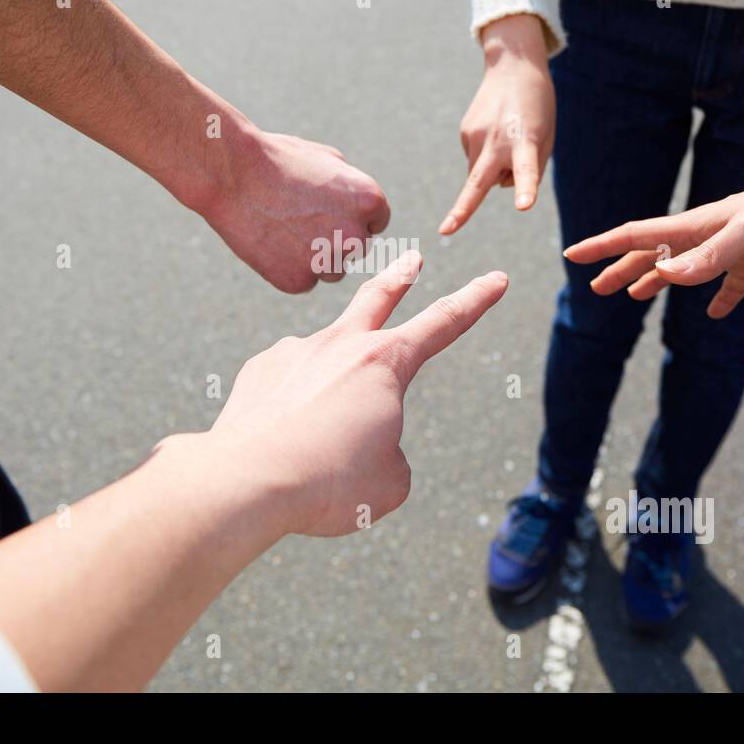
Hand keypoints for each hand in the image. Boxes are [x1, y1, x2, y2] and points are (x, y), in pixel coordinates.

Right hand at [200, 127, 390, 293]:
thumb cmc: (278, 160)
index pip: (376, 222)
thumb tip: (362, 209)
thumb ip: (353, 186)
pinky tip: (270, 243)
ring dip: (315, 257)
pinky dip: (289, 268)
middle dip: (335, 237)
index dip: (349, 214)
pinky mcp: (299, 281)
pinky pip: (303, 281)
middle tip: (299, 218)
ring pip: (332, 270)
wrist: (233, 174)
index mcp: (370, 202)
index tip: (324, 205)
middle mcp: (355, 236)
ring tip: (283, 229)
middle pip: (356, 248)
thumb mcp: (328, 159)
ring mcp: (327, 262)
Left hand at [206, 251, 507, 535]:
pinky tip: (281, 438)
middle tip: (412, 260)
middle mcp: (340, 344)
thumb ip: (387, 455)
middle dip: (401, 277)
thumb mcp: (388, 483)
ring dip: (331, 387)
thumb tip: (357, 438)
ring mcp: (295, 352)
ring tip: (321, 437)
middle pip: (378, 297)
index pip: (444, 322)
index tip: (496, 278)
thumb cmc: (330, 482)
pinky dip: (292, 410)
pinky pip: (287, 387)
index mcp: (386, 363)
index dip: (475, 301)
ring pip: (325, 360)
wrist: (247, 479)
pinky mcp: (258, 371)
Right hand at [440, 14, 554, 234]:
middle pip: (477, 183)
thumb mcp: (547, 137)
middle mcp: (497, 141)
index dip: (525, 188)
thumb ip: (531, 169)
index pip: (527, 170)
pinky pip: (477, 158)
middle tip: (444, 232)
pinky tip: (494, 131)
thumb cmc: (538, 107)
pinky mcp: (465, 133)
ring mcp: (476, 136)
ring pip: (481, 173)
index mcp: (525, 141)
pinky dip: (486, 153)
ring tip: (507, 137)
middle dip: (461, 209)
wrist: (513, 66)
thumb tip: (498, 188)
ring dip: (492, 168)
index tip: (523, 205)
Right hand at [563, 142, 743, 317]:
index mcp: (699, 226)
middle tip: (595, 290)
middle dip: (621, 270)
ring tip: (634, 297)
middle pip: (654, 254)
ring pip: (683, 268)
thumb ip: (708, 256)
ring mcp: (733, 248)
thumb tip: (666, 276)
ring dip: (657, 281)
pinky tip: (715, 314)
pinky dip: (719, 300)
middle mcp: (709, 235)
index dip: (604, 247)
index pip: (639, 235)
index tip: (572, 257)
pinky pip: (731, 284)